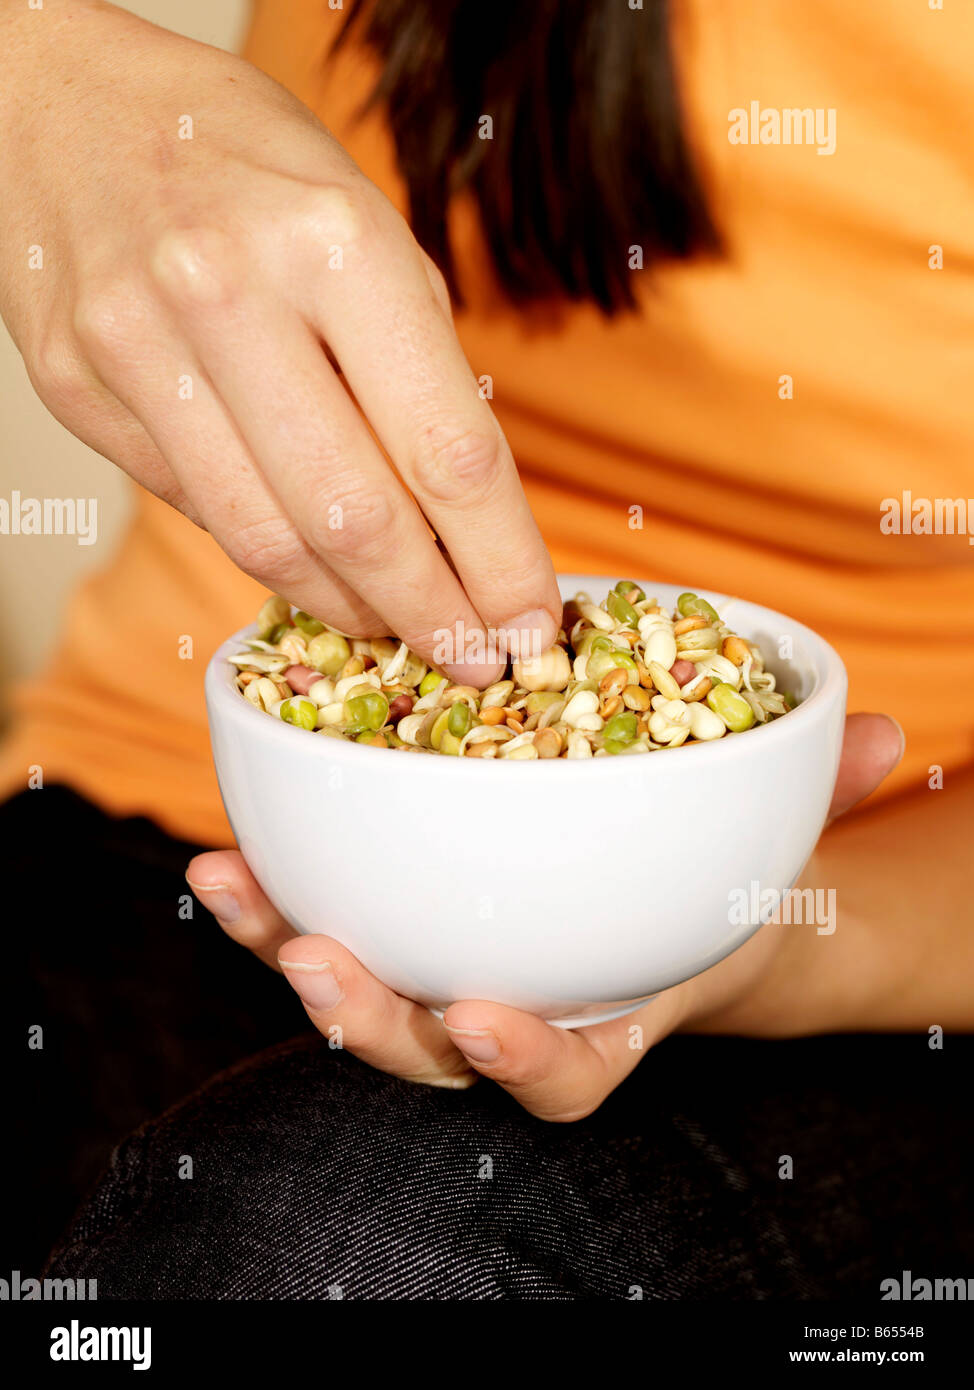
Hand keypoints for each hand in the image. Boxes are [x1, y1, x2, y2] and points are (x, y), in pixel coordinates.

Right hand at [0, 0, 559, 682]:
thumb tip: (464, 518)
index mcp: (334, 242)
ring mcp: (135, 347)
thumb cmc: (241, 161)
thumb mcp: (364, 217)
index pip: (446, 449)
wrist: (59, 107)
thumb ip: (414, 362)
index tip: (532, 620)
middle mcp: (227, 294)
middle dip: (433, 615)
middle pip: (357, 519)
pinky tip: (317, 569)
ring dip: (351, 608)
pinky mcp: (78, 392)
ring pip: (267, 541)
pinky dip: (272, 557)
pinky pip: (199, 512)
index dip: (501, 560)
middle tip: (477, 660)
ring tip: (400, 628)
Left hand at [187, 713, 904, 1121]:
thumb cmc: (711, 876)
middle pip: (427, 1053)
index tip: (488, 1023)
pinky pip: (324, 918)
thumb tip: (890, 739)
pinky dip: (271, 895)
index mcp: (607, 1013)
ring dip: (281, 946)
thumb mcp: (769, 842)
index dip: (529, 1064)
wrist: (650, 888)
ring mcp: (443, 968)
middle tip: (323, 964)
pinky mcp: (395, 916)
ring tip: (226, 887)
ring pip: (354, 993)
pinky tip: (224, 850)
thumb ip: (821, 801)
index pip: (570, 1074)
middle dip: (369, 1022)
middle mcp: (513, 1008)